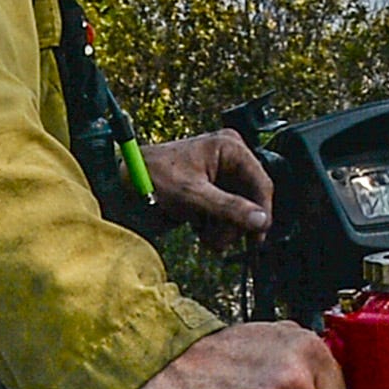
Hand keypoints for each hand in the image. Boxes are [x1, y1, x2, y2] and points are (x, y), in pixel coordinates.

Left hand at [142, 130, 273, 241]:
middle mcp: (232, 157)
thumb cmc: (152, 177)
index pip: (261, 183)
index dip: (261, 212)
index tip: (257, 237)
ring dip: (225, 229)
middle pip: (253, 199)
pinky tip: (201, 228)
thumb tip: (260, 220)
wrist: (127, 182)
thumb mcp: (192, 195)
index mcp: (230, 147)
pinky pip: (231, 211)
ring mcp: (225, 173)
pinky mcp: (217, 188)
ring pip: (243, 210)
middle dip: (235, 224)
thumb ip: (228, 208)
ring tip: (204, 236)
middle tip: (215, 240)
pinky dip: (218, 225)